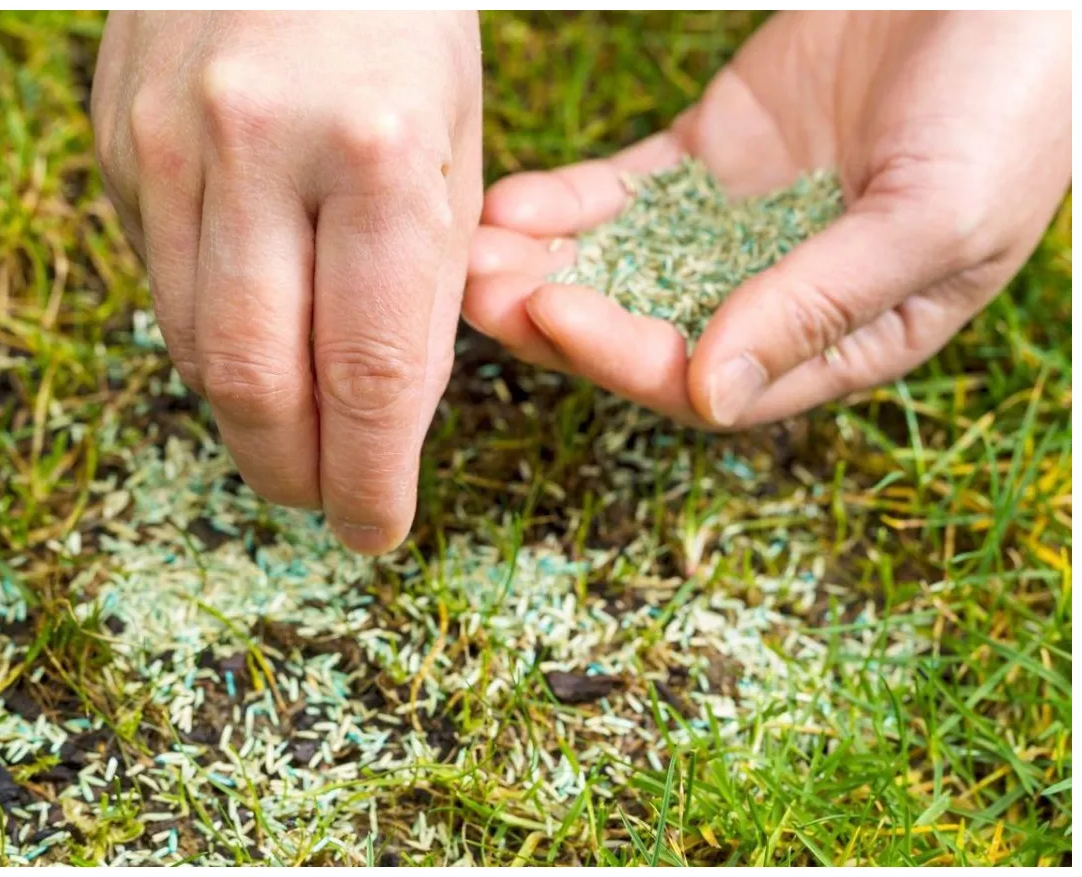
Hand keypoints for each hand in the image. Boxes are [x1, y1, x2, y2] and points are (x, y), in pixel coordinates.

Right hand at [92, 12, 482, 552]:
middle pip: (256, 383)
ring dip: (249, 415)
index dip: (369, 478)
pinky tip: (254, 330)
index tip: (376, 529)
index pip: (366, 375)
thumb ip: (421, 288)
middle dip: (294, 470)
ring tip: (295, 432)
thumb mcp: (456, 145)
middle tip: (325, 500)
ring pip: (194, 346)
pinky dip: (212, 333)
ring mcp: (164, 143)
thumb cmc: (403, 23)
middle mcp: (254, 151)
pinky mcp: (115, 141)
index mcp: (374, 154)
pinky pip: (159, 280)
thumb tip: (382, 422)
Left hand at [465, 12, 1069, 428]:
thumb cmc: (1012, 106)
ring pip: (624, 267)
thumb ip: (822, 305)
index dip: (627, 356)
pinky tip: (515, 202)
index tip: (555, 314)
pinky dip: (571, 201)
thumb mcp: (936, 217)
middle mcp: (778, 295)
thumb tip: (712, 394)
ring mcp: (738, 226)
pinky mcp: (711, 157)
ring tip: (475, 251)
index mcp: (842, 337)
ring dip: (547, 266)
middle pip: (647, 331)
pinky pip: (626, 192)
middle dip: (559, 320)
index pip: (712, 377)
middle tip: (476, 293)